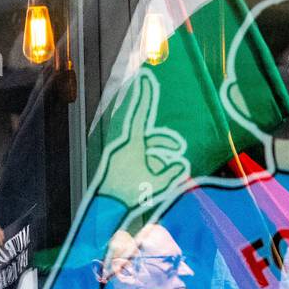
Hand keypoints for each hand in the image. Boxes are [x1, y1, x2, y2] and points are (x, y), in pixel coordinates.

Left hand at [95, 69, 189, 211]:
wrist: (107, 209)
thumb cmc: (132, 194)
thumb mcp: (159, 183)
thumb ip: (173, 173)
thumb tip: (181, 166)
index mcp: (134, 143)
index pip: (140, 113)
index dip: (144, 96)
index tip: (145, 79)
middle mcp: (126, 146)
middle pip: (149, 137)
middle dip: (164, 142)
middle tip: (178, 147)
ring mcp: (120, 157)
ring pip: (144, 150)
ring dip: (158, 158)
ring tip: (170, 169)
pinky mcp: (116, 168)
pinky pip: (135, 160)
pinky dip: (147, 166)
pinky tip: (156, 178)